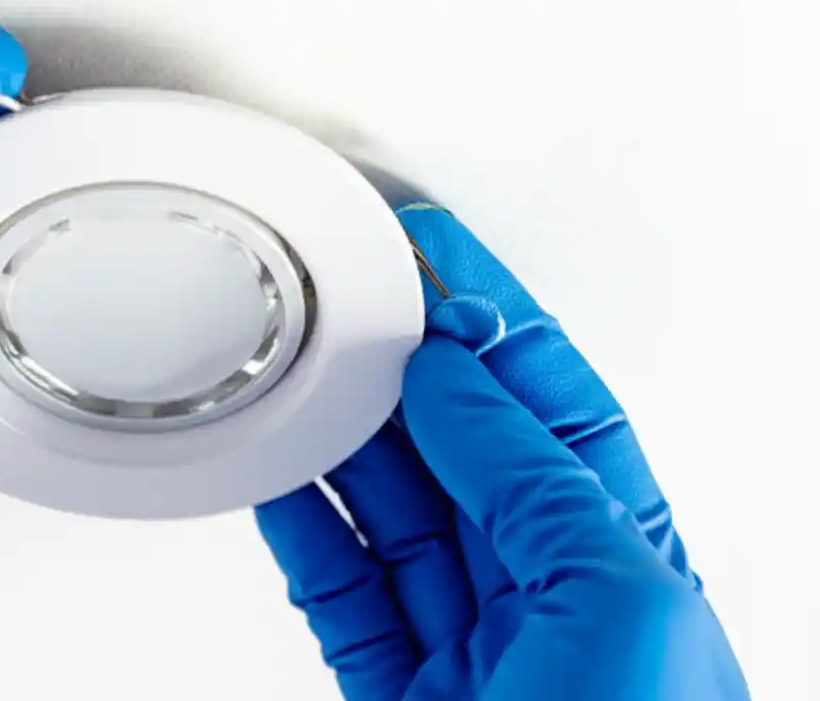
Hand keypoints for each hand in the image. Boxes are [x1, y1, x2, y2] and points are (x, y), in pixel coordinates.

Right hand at [256, 204, 748, 699]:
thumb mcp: (621, 603)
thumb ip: (535, 481)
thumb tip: (456, 379)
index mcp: (627, 569)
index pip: (557, 410)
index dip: (496, 323)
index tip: (435, 254)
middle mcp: (546, 602)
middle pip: (463, 453)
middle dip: (405, 370)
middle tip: (351, 305)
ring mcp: (468, 650)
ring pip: (393, 516)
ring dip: (342, 441)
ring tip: (303, 378)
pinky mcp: (394, 692)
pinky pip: (339, 591)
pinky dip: (303, 531)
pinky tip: (282, 482)